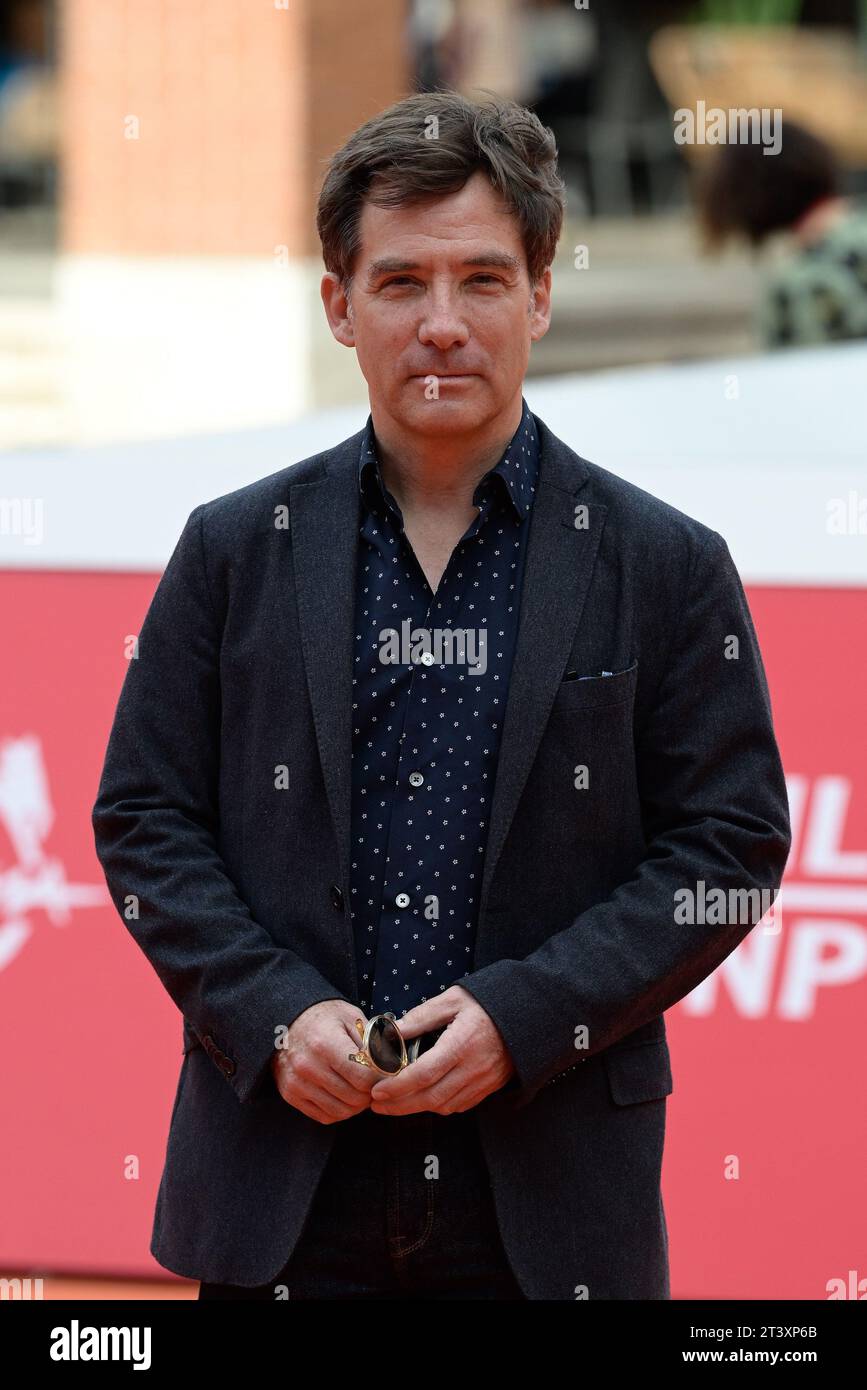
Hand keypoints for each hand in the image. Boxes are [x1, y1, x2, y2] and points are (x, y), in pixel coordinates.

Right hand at [270, 1000, 376, 1123]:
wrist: (287, 1020)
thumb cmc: (324, 1017)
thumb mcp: (351, 1018)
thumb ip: (372, 1042)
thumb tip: (393, 1066)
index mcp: (325, 1044)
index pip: (364, 1078)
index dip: (380, 1078)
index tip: (384, 1073)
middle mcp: (308, 1066)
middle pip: (354, 1098)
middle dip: (370, 1093)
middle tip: (373, 1082)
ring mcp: (297, 1083)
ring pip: (341, 1111)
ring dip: (356, 1105)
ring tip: (359, 1089)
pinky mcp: (290, 1095)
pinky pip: (324, 1116)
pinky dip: (339, 1110)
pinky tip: (343, 1094)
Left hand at [368, 985, 515, 1115]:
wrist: (526, 1016)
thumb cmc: (486, 1004)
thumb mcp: (452, 1000)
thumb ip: (421, 1016)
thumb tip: (392, 1031)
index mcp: (461, 1044)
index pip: (424, 1073)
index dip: (398, 1087)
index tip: (378, 1091)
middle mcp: (473, 1068)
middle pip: (430, 1097)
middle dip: (399, 1105)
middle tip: (377, 1104)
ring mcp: (483, 1081)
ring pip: (443, 1105)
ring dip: (416, 1108)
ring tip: (393, 1103)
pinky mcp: (488, 1088)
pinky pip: (458, 1105)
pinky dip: (437, 1106)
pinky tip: (423, 1099)